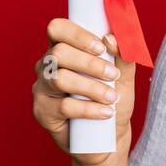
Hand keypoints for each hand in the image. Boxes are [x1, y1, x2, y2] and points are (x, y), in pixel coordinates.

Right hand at [32, 19, 136, 165]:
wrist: (110, 137)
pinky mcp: (43, 112)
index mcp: (64, 49)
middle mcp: (48, 66)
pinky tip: (105, 113)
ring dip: (91, 87)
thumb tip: (111, 38)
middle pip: (58, 53)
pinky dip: (90, 109)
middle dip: (90, 63)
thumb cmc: (113, 100)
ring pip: (59, 79)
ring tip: (112, 98)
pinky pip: (64, 106)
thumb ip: (123, 54)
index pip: (57, 29)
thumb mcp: (124, 76)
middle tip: (113, 75)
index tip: (101, 46)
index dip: (77, 34)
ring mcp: (42, 89)